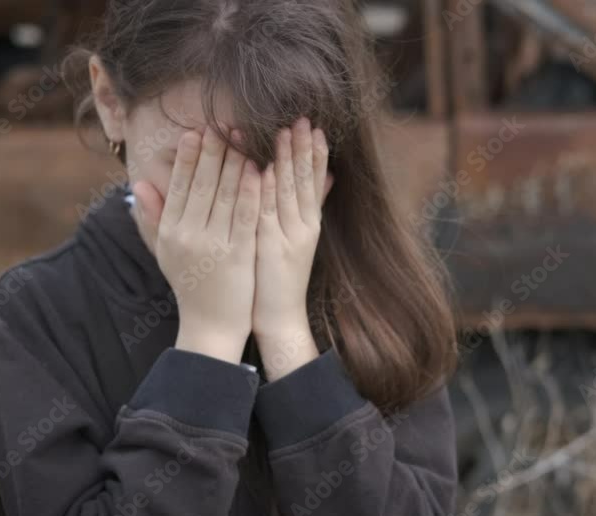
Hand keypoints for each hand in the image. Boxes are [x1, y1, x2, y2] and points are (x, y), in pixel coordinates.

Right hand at [133, 127, 261, 364]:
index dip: (190, 156)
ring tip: (244, 137)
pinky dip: (251, 191)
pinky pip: (246, 216)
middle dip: (214, 150)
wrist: (211, 326)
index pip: (180, 185)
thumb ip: (152, 218)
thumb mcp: (165, 252)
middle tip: (224, 123)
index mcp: (171, 231)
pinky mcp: (239, 255)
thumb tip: (137, 186)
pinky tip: (258, 170)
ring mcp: (214, 245)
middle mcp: (189, 235)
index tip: (198, 131)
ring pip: (225, 195)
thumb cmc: (189, 285)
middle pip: (203, 183)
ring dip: (235, 162)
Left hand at [253, 118, 329, 379]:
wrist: (281, 316)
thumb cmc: (283, 278)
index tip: (313, 127)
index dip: (314, 153)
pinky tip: (264, 169)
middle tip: (303, 119)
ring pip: (289, 191)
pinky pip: (268, 212)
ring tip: (287, 132)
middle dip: (303, 148)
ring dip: (287, 160)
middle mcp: (303, 226)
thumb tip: (331, 176)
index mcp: (309, 222)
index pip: (314, 180)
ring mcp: (289, 236)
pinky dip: (267, 190)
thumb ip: (314, 205)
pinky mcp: (271, 246)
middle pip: (304, 180)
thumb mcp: (302, 238)